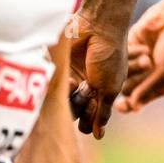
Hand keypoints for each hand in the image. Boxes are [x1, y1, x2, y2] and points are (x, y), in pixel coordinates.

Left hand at [68, 10, 127, 138]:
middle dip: (78, 109)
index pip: (91, 117)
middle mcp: (85, 87)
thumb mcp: (110, 88)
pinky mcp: (57, 67)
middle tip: (85, 95)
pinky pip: (52, 85)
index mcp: (101, 93)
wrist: (99, 27)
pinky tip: (70, 80)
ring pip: (61, 100)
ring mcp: (71, 77)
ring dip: (68, 98)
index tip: (90, 116)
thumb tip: (99, 136)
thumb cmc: (110, 56)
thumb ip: (102, 113)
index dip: (90, 120)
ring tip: (77, 84)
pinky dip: (60, 86)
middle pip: (74, 111)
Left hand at [118, 0, 163, 112]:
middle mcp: (150, 74)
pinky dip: (132, 54)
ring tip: (148, 58)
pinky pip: (122, 56)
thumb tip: (133, 108)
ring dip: (134, 68)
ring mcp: (140, 59)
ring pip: (123, 73)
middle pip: (127, 88)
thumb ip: (147, 90)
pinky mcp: (132, 44)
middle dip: (133, 83)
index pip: (140, 101)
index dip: (129, 105)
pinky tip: (145, 47)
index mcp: (162, 85)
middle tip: (144, 73)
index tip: (122, 105)